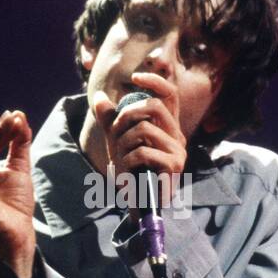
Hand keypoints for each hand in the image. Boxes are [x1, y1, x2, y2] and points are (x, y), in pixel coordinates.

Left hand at [91, 73, 187, 218]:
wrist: (137, 200)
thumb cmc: (130, 170)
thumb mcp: (117, 140)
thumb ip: (109, 119)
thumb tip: (98, 96)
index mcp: (167, 125)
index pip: (169, 94)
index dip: (155, 80)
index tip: (135, 77)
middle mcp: (177, 135)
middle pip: (154, 105)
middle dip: (126, 115)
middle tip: (114, 131)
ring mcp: (178, 150)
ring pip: (145, 128)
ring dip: (123, 142)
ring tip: (120, 157)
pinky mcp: (174, 165)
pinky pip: (144, 151)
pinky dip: (128, 158)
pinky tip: (127, 170)